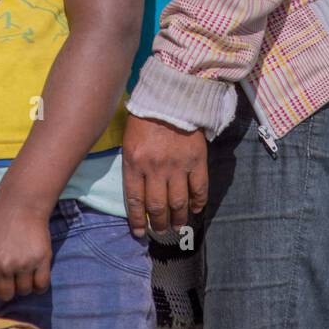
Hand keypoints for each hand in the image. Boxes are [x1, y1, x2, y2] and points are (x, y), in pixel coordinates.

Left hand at [0, 191, 52, 312]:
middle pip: (6, 295)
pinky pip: (41, 286)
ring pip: (24, 291)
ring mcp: (22, 263)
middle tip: (10, 269)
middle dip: (8, 287)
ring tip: (23, 264)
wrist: (22, 201)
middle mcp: (1, 265)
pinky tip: (35, 271)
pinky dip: (39, 283)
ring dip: (24, 284)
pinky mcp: (42, 259)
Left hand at [122, 114, 207, 236]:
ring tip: (177, 225)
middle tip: (160, 230)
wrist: (171, 95)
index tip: (139, 233)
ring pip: (178, 203)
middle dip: (158, 224)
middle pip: (157, 206)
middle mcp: (156, 168)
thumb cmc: (145, 117)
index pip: (135, 200)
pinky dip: (199, 203)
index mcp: (135, 163)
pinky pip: (199, 188)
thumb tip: (139, 194)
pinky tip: (196, 209)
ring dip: (178, 218)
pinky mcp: (197, 160)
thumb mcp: (129, 141)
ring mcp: (178, 165)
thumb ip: (133, 166)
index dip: (137, 221)